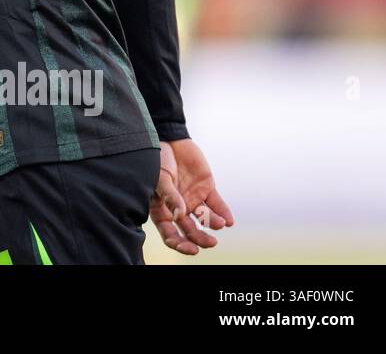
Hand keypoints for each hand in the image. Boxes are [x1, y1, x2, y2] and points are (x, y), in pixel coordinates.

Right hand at [150, 138, 234, 255]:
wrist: (170, 137)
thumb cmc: (157, 158)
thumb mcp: (159, 177)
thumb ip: (170, 196)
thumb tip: (179, 216)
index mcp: (162, 208)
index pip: (170, 233)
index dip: (180, 244)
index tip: (191, 249)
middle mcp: (179, 207)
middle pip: (190, 230)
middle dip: (200, 238)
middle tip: (211, 242)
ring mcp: (194, 198)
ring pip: (205, 218)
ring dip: (212, 224)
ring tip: (219, 223)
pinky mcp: (207, 188)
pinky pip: (217, 204)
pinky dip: (223, 213)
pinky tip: (228, 220)